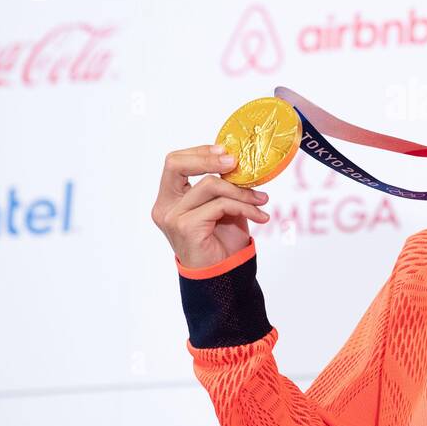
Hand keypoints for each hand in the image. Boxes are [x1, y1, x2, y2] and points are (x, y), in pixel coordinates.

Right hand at [151, 144, 271, 267]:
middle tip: (236, 163)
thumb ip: (222, 184)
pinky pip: (220, 205)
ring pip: (210, 185)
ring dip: (241, 191)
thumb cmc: (220, 241)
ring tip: (261, 200)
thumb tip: (237, 161)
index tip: (227, 153)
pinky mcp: (186, 227)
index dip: (199, 152)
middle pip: (176, 164)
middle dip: (208, 157)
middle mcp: (165, 206)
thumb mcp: (222, 205)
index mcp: (169, 197)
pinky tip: (259, 216)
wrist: (222, 274)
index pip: (174, 162)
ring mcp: (172, 217)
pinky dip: (245, 206)